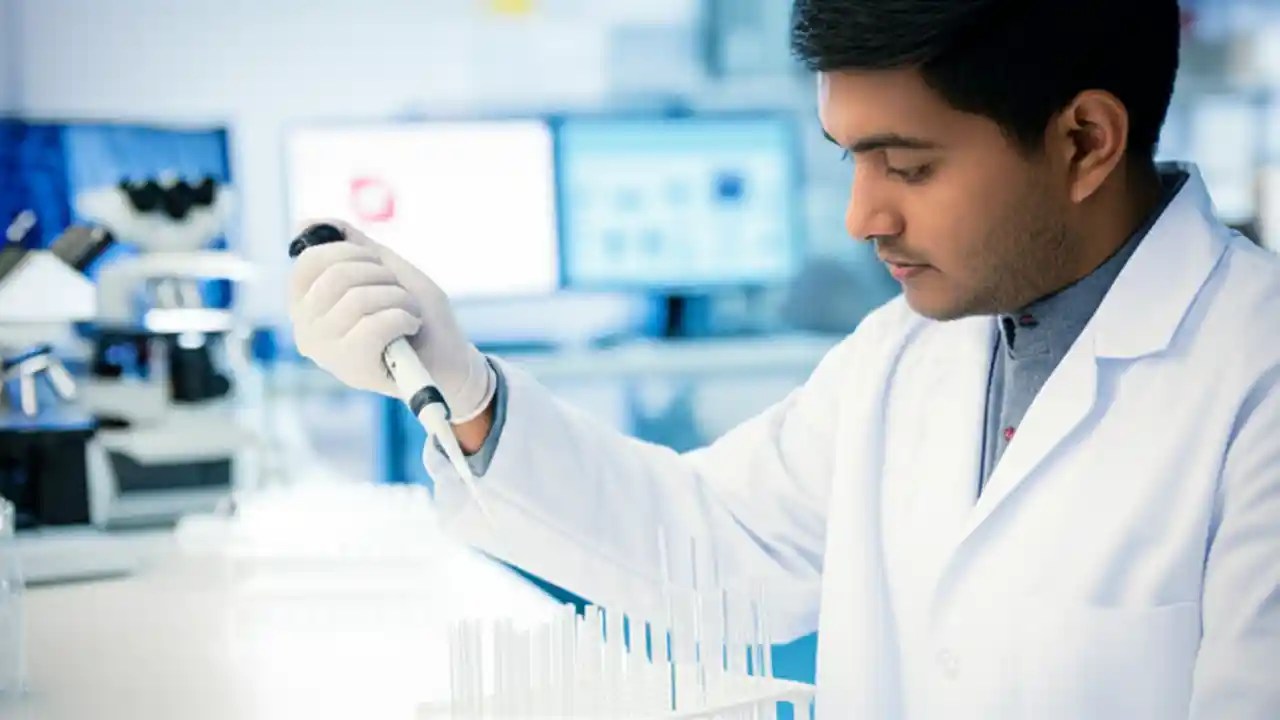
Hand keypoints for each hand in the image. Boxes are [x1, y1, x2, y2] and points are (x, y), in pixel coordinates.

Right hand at [288, 220, 495, 423]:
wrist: (448, 360)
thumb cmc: (415, 313)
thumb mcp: (385, 270)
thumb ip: (351, 245)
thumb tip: (305, 223)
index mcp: (308, 304)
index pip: (308, 262)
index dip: (349, 252)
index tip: (375, 265)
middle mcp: (307, 329)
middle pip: (336, 276)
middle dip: (381, 275)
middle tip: (398, 293)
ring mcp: (327, 351)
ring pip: (358, 299)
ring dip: (398, 299)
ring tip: (408, 313)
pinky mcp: (352, 368)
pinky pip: (375, 325)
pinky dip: (404, 318)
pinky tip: (410, 329)